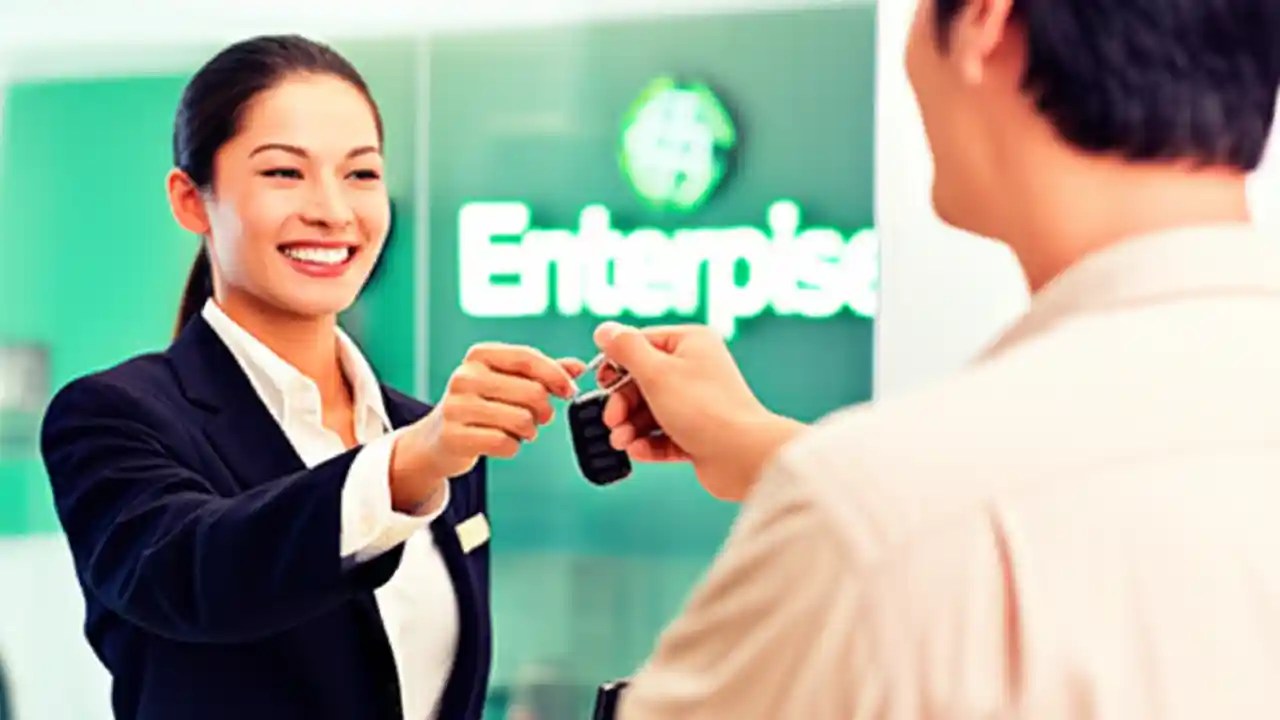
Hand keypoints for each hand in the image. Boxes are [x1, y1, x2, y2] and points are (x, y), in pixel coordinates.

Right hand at [390, 343, 585, 510]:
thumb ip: (542, 372)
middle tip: (541, 417)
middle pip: (532, 393)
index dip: (556, 375)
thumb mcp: (506, 380)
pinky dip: (513, 447)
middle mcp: (465, 376)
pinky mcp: (455, 436)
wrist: (436, 440)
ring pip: (522, 420)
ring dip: (529, 430)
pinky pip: (506, 443)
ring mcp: (457, 407)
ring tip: (520, 430)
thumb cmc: (481, 405)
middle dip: (545, 410)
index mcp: (479, 355)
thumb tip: (579, 367)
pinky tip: (503, 442)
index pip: (528, 358)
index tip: (569, 391)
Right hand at [592, 322, 802, 500]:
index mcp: (691, 343)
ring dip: (631, 427)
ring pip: (651, 411)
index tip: (601, 385)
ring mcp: (698, 403)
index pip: (641, 343)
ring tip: (622, 442)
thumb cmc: (704, 408)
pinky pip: (665, 435)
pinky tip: (638, 451)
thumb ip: (626, 349)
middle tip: (612, 422)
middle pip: (643, 381)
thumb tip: (604, 330)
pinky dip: (648, 443)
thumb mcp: (656, 372)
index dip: (617, 365)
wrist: (744, 456)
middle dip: (622, 404)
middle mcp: (696, 368)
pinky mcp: (699, 433)